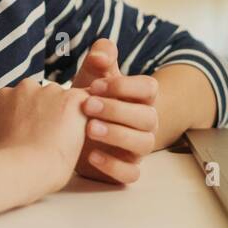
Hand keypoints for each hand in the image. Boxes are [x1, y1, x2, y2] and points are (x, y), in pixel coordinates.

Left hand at [0, 77, 88, 196]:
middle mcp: (53, 88)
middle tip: (43, 132)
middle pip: (52, 94)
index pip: (77, 99)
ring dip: (28, 106)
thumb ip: (74, 126)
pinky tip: (11, 127)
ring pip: (29, 93)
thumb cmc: (49, 168)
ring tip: (25, 132)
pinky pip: (8, 97)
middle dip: (48, 109)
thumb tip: (64, 126)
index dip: (69, 115)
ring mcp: (28, 89)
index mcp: (76, 100)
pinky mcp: (5, 94)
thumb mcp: (77, 145)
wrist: (19, 171)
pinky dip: (8, 108)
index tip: (63, 129)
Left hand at [71, 39, 159, 184]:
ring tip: (89, 128)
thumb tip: (99, 55)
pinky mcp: (126, 168)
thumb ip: (100, 58)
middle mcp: (145, 122)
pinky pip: (131, 173)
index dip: (125, 86)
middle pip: (147, 117)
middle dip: (117, 110)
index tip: (96, 85)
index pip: (149, 88)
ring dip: (117, 135)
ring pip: (144, 144)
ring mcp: (138, 147)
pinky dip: (113, 166)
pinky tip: (91, 156)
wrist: (79, 129)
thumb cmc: (92, 98)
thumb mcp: (94, 75)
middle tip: (87, 105)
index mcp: (141, 97)